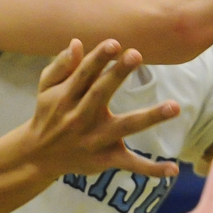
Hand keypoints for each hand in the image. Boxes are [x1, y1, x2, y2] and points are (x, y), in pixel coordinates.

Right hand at [23, 40, 181, 181]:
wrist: (39, 156)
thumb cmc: (49, 113)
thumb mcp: (47, 88)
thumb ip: (61, 65)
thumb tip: (77, 42)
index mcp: (67, 96)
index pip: (83, 74)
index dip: (98, 58)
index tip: (114, 43)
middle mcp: (81, 117)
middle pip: (101, 93)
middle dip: (118, 74)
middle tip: (136, 54)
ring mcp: (95, 139)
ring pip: (125, 127)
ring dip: (150, 117)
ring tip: (174, 107)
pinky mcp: (105, 159)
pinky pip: (130, 164)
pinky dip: (151, 169)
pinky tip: (173, 170)